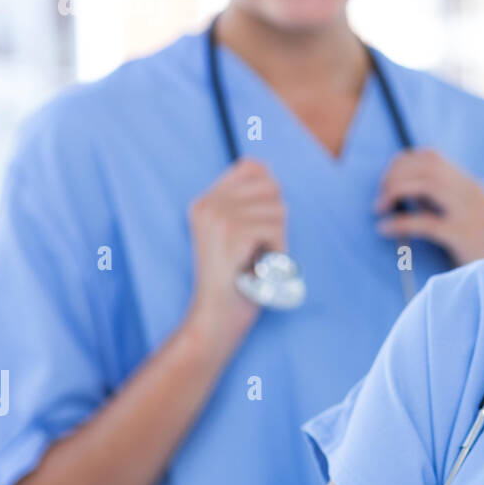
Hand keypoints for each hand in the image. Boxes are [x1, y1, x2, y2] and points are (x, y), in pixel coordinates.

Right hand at [184, 158, 288, 348]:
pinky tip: (256, 267)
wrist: (215, 318)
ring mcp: (218, 216)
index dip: (268, 196)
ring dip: (277, 239)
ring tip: (254, 259)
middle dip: (274, 221)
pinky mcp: (232, 231)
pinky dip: (276, 252)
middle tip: (254, 249)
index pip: (253, 167)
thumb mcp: (234, 234)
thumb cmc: (236, 280)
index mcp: (204, 201)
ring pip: (278, 208)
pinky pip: (278, 229)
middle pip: (272, 187)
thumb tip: (264, 168)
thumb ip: (248, 201)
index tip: (255, 230)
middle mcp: (208, 203)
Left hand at [373, 149, 483, 265]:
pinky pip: (425, 223)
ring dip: (395, 191)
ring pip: (426, 184)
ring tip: (379, 208)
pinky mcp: (464, 236)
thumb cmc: (477, 254)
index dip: (402, 163)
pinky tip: (384, 229)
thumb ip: (437, 203)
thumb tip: (400, 191)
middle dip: (395, 176)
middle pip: (426, 166)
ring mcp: (471, 213)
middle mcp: (472, 194)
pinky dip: (400, 222)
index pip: (431, 156)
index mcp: (471, 187)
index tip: (385, 182)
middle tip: (380, 198)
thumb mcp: (460, 220)